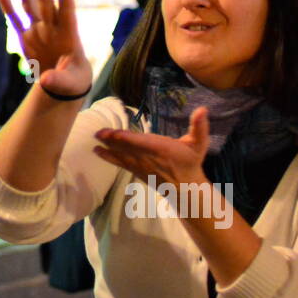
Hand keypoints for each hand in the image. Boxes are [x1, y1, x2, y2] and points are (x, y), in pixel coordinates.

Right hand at [0, 0, 92, 98]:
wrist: (63, 86)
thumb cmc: (73, 81)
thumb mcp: (71, 84)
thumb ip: (60, 80)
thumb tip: (46, 81)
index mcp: (69, 34)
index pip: (67, 7)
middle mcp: (52, 27)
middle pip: (46, 1)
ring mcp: (38, 30)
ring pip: (29, 3)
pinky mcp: (26, 37)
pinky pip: (14, 18)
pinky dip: (7, 4)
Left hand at [93, 105, 210, 189]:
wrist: (186, 188)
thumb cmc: (191, 162)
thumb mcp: (199, 144)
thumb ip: (199, 127)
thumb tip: (203, 109)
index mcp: (160, 148)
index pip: (139, 142)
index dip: (124, 137)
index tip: (111, 132)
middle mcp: (147, 158)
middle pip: (126, 148)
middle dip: (111, 141)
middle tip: (96, 133)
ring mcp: (140, 165)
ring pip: (120, 156)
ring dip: (106, 148)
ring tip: (93, 141)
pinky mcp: (136, 171)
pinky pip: (120, 163)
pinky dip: (108, 157)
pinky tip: (97, 151)